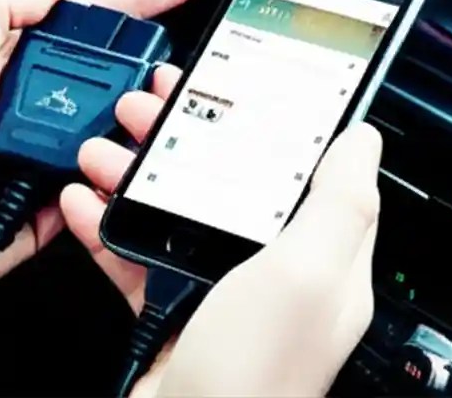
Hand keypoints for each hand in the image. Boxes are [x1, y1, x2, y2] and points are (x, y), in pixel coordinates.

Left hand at [0, 0, 198, 324]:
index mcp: (3, 58)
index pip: (82, 20)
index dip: (133, 0)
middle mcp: (27, 103)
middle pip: (113, 75)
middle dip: (145, 74)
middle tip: (163, 82)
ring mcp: (43, 153)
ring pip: (117, 132)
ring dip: (126, 133)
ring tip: (111, 140)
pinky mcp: (53, 203)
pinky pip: (102, 188)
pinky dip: (108, 184)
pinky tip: (93, 179)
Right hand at [62, 73, 381, 396]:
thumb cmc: (252, 378)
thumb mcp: (307, 276)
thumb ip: (339, 203)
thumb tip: (365, 139)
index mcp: (324, 260)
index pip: (312, 170)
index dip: (277, 121)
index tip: (242, 82)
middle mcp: (277, 274)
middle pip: (234, 179)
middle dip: (188, 135)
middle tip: (152, 106)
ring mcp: (222, 293)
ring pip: (180, 208)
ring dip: (139, 171)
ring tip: (107, 147)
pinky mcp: (173, 311)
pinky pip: (139, 252)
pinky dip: (109, 224)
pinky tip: (87, 202)